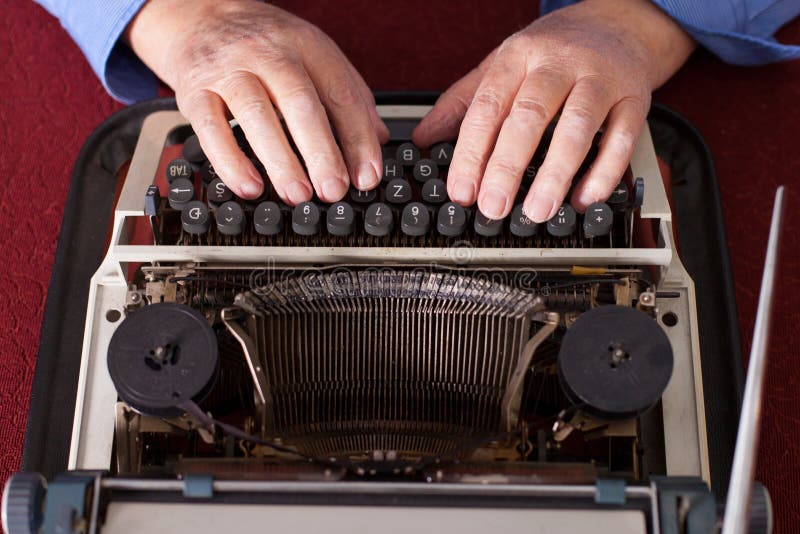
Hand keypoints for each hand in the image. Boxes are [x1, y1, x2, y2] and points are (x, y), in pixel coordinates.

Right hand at [126, 0, 388, 201]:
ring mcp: (228, 69)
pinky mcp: (194, 90)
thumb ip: (347, 93)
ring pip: (256, 116)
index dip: (358, 139)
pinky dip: (231, 162)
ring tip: (298, 195)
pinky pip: (211, 128)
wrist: (199, 16)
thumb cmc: (263, 43)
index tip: (367, 176)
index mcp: (306, 44)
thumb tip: (379, 140)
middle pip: (300, 103)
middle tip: (333, 190)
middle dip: (321, 153)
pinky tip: (250, 187)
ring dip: (281, 162)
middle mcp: (267, 52)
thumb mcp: (312, 53)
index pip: (340, 93)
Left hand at [413, 0, 694, 221]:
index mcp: (518, 57)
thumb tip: (423, 138)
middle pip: (529, 117)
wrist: (618, 22)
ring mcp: (599, 79)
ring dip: (556, 174)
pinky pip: (622, 138)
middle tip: (493, 207)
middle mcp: (558, 65)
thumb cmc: (552, 51)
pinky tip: (584, 198)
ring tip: (538, 210)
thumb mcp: (501, 65)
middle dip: (507, 167)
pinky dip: (604, 172)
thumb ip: (461, 102)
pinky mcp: (634, 97)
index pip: (488, 107)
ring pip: (576, 128)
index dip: (472, 152)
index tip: (462, 190)